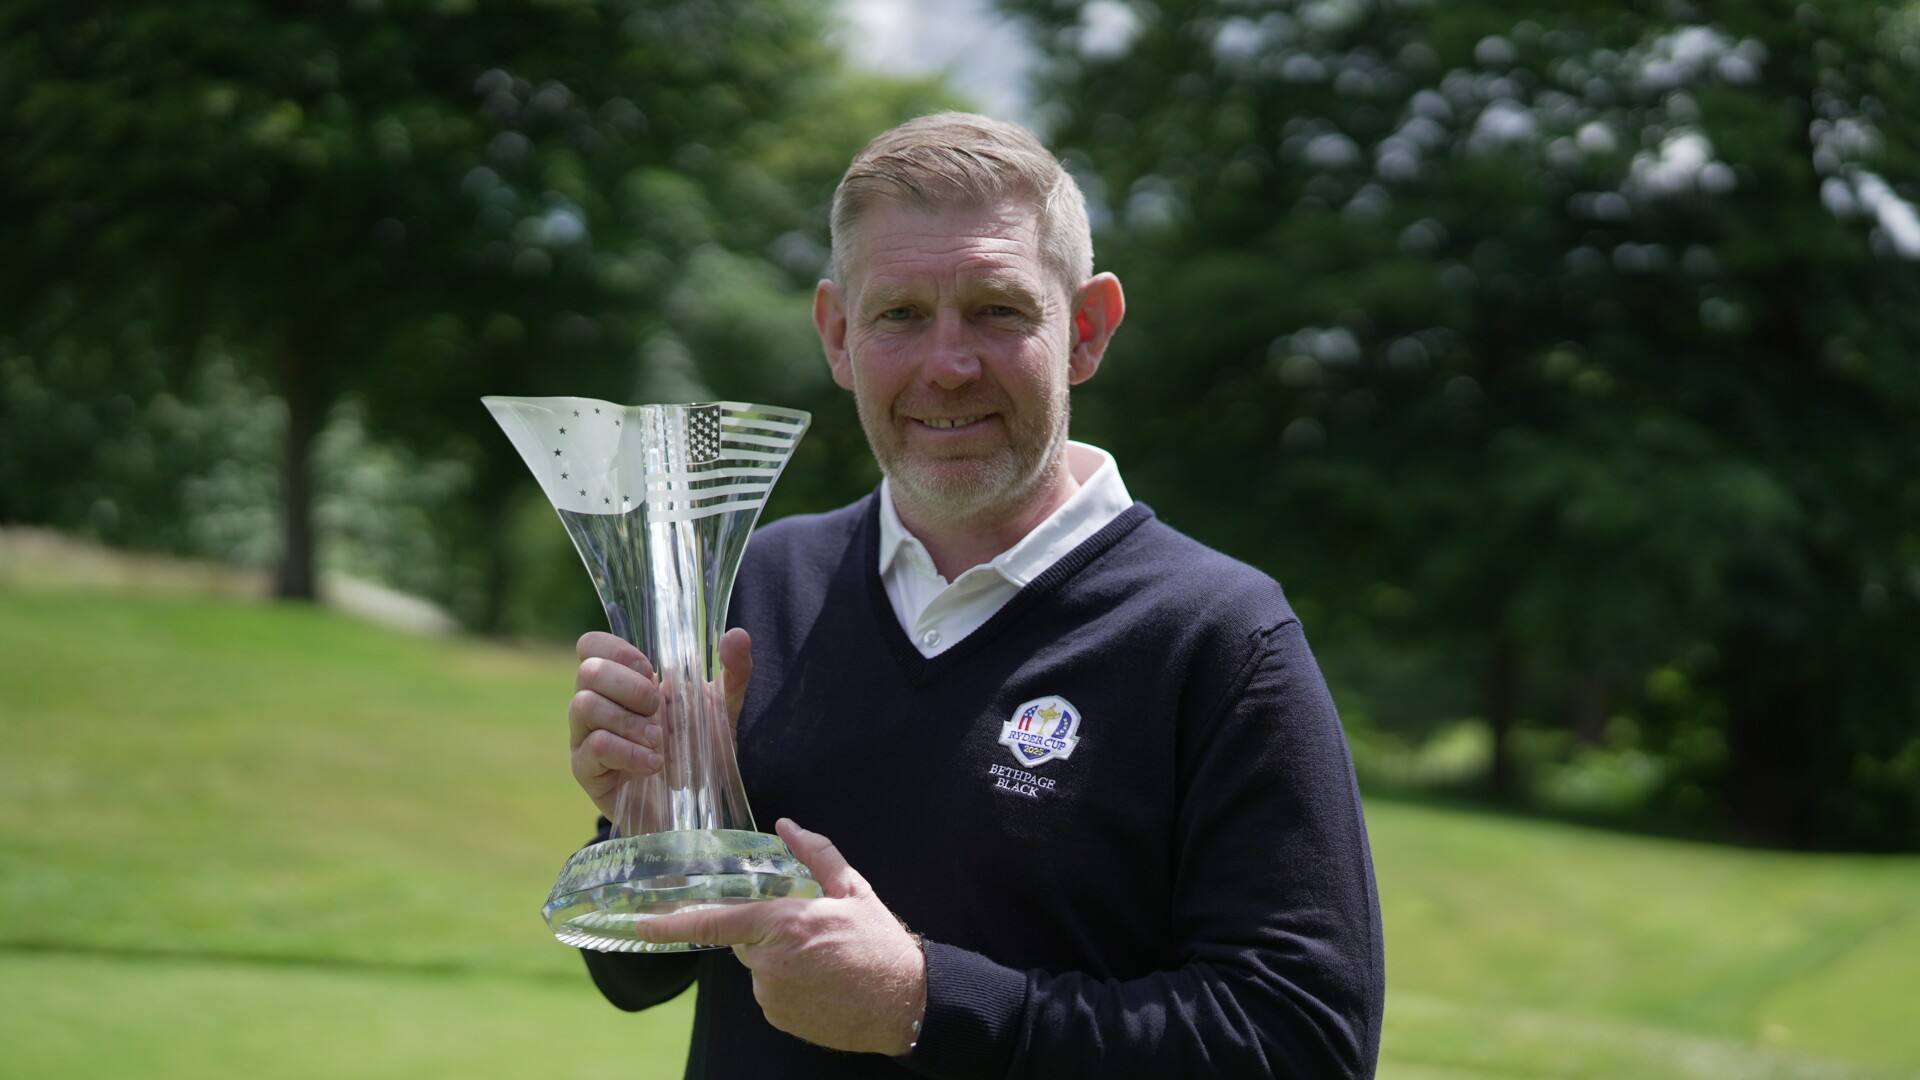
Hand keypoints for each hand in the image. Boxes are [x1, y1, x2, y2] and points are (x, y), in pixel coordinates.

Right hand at [568, 627, 752, 820]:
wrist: (694, 809)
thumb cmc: (699, 751)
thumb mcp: (724, 709)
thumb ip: (734, 671)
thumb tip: (738, 634)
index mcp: (622, 681)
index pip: (592, 645)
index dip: (618, 651)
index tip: (652, 672)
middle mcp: (597, 703)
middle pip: (588, 671)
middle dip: (630, 687)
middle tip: (659, 710)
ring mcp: (587, 737)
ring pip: (584, 706)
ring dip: (629, 722)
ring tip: (660, 742)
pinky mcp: (586, 771)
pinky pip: (594, 748)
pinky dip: (628, 753)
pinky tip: (653, 765)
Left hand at [631, 818, 926, 1055]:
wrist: (904, 1005)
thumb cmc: (881, 945)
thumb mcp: (854, 889)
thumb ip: (815, 854)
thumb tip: (786, 826)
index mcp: (787, 924)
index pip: (717, 922)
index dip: (674, 923)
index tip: (642, 923)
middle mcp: (772, 963)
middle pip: (744, 938)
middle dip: (765, 929)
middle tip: (809, 929)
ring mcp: (774, 995)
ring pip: (756, 965)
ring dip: (777, 957)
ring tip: (822, 959)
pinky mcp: (779, 1018)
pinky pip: (769, 991)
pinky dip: (786, 982)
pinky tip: (820, 980)